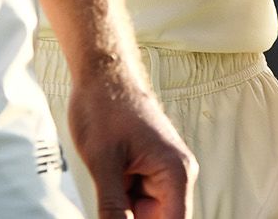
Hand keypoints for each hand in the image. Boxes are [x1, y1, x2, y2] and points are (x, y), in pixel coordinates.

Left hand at [67, 69, 196, 218]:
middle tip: (111, 204)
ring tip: (109, 181)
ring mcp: (162, 175)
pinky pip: (136, 205)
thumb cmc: (105, 105)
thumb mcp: (103, 164)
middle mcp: (176, 175)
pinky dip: (120, 207)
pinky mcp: (147, 173)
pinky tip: (108, 189)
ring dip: (124, 213)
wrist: (101, 74)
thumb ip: (113, 211)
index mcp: (176, 172)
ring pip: (145, 217)